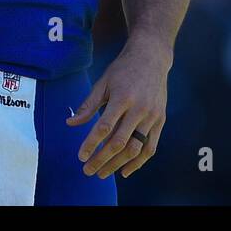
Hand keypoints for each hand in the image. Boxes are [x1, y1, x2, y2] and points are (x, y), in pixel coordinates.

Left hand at [66, 35, 171, 178]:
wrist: (152, 58)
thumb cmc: (123, 70)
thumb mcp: (103, 82)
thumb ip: (88, 105)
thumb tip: (70, 123)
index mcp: (122, 98)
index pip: (104, 127)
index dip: (91, 144)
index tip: (81, 157)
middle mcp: (139, 109)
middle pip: (119, 142)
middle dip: (102, 159)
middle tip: (88, 171)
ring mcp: (152, 116)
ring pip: (135, 148)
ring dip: (118, 164)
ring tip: (102, 173)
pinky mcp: (160, 121)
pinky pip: (150, 147)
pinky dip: (138, 162)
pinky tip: (125, 171)